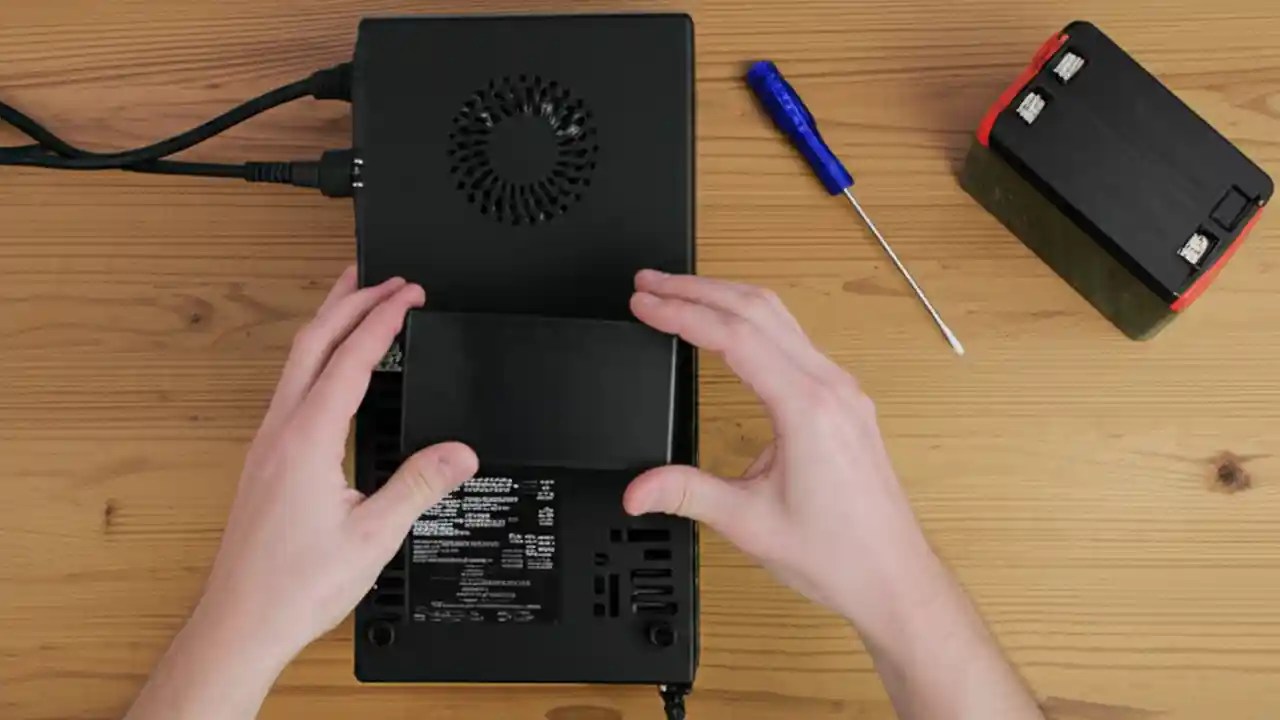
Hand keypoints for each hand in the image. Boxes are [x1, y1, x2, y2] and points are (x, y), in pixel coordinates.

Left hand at [203, 266, 477, 658]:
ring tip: (355, 302)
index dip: (382, 318)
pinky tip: (332, 370)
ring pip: (295, 361)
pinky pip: (290, 388)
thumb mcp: (374, 535)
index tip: (409, 292)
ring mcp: (266, 444)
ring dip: (328, 324)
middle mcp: (280, 432)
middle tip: (381, 274)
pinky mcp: (263, 460)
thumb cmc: (295, 586)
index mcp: (308, 439)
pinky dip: (316, 358)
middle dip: (349, 300)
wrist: (241, 621)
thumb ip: (419, 486)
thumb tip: (460, 452)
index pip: (351, 358)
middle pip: (311, 342)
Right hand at [623, 270, 942, 632]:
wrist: (893, 578)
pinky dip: (753, 321)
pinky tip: (730, 328)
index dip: (682, 311)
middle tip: (650, 281)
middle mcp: (830, 387)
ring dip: (726, 298)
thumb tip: (635, 489)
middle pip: (757, 309)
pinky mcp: (844, 401)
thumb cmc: (837, 554)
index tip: (644, 300)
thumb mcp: (748, 523)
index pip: (734, 335)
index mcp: (806, 407)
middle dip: (698, 289)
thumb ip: (687, 495)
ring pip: (780, 318)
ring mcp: (842, 391)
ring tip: (680, 292)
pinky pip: (795, 340)